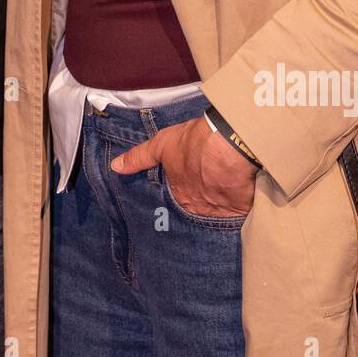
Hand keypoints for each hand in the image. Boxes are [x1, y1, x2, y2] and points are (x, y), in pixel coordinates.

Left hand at [110, 114, 257, 217]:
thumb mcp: (162, 144)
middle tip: (208, 191)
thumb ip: (139, 157)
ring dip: (220, 205)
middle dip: (202, 202)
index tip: (191, 186)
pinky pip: (240, 213)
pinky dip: (240, 208)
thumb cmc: (194, 143)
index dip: (186, 190)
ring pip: (218, 212)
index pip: (180, 198)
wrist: (228, 145)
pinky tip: (242, 200)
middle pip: (199, 208)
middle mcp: (198, 208)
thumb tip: (115, 167)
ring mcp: (220, 212)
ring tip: (225, 194)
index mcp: (180, 195)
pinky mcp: (242, 210)